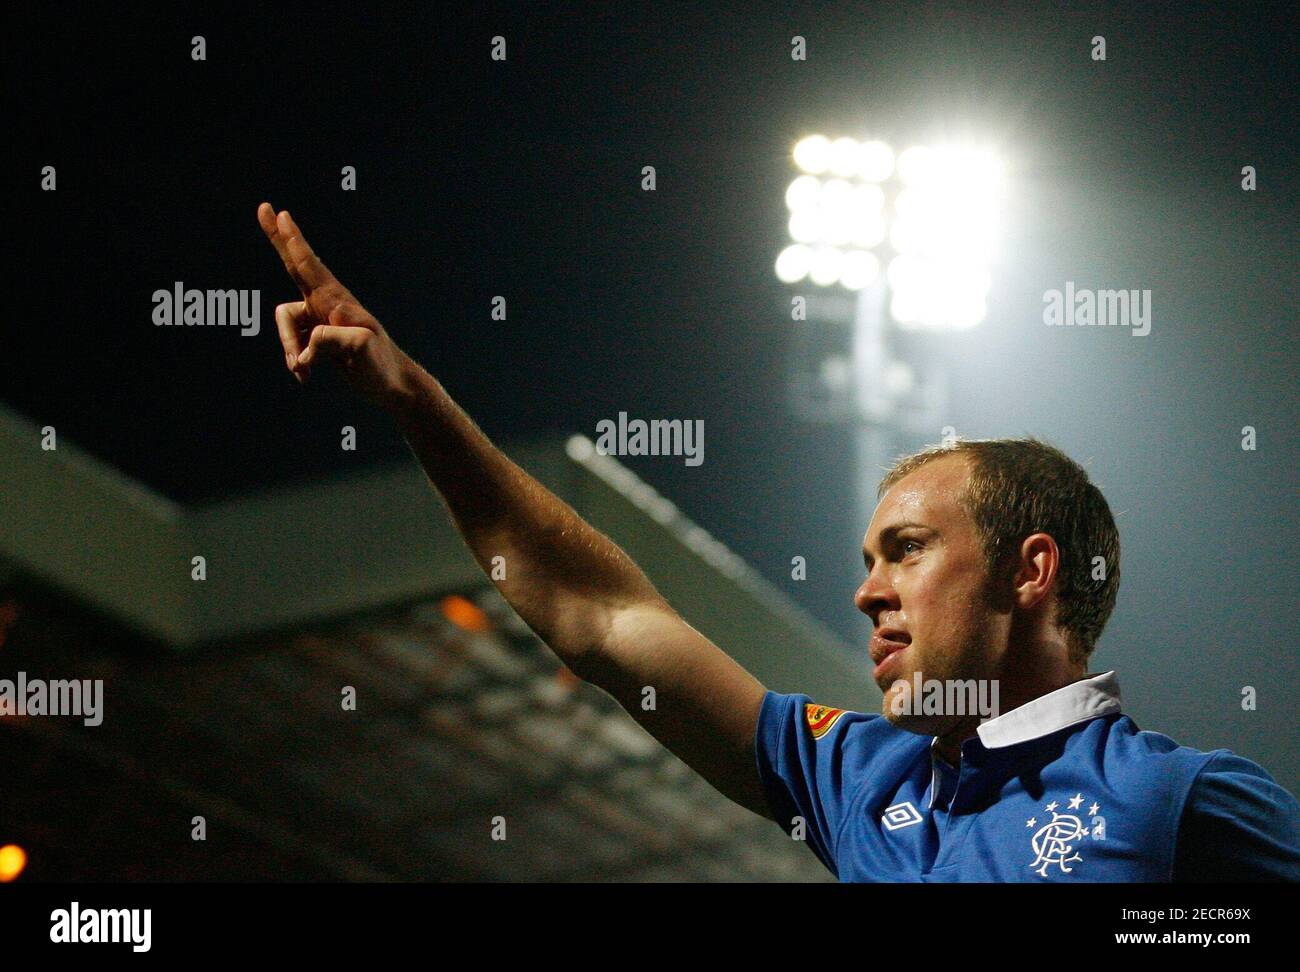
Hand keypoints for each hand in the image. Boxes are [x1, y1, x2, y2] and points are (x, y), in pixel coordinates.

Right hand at [257, 202, 412, 408]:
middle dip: (278, 239)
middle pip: (293, 265)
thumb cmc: (381, 363)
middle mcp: (325, 303)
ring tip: (304, 371)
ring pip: (285, 324)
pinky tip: (305, 376)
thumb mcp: (360, 348)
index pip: (309, 265)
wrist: (390, 384)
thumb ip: (330, 339)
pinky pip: (292, 344)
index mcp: (335, 300)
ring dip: (289, 349)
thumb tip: (304, 346)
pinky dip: (295, 361)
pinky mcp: (316, 336)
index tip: (282, 215)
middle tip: (264, 207)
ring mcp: (319, 318)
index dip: (293, 242)